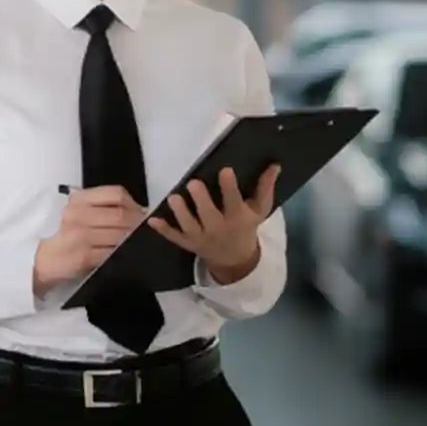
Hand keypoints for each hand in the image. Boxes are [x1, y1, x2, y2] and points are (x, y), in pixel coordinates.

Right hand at [33, 185, 145, 297]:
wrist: (43, 260)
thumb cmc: (65, 235)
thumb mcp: (79, 213)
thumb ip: (103, 208)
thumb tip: (139, 211)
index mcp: (78, 199)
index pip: (115, 194)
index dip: (134, 204)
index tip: (141, 214)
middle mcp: (77, 214)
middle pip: (120, 214)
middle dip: (138, 223)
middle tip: (146, 230)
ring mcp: (80, 235)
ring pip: (120, 234)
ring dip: (133, 239)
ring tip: (139, 242)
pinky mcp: (83, 256)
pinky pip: (113, 252)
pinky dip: (124, 253)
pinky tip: (127, 254)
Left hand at [147, 165, 281, 284]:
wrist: (235, 260)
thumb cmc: (247, 228)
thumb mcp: (259, 210)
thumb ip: (265, 187)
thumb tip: (275, 165)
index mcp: (238, 218)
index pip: (233, 201)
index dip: (229, 187)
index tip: (225, 170)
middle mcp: (218, 228)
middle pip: (208, 214)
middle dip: (201, 200)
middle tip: (193, 183)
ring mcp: (201, 237)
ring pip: (188, 225)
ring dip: (180, 213)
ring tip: (173, 198)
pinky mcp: (187, 243)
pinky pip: (174, 237)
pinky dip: (164, 230)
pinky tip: (152, 220)